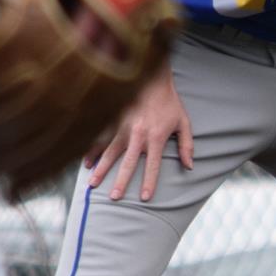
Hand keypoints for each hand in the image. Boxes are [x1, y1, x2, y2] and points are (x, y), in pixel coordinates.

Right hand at [88, 64, 191, 200]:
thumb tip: (189, 166)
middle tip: (114, 198)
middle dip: (121, 181)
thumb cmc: (169, 102)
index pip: (153, 165)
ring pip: (110, 152)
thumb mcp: (183, 122)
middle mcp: (138, 134)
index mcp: (156, 137)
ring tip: (92, 184)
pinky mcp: (114, 120)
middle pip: (128, 163)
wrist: (152, 77)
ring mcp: (123, 127)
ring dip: (101, 169)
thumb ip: (186, 146)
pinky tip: (86, 163)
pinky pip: (101, 138)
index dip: (149, 182)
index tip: (144, 197)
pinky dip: (92, 151)